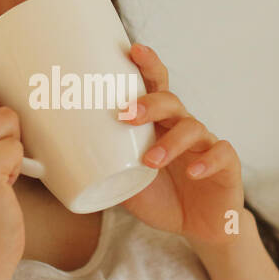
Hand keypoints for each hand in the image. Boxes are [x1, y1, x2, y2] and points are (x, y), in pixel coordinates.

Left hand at [116, 43, 244, 247]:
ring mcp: (206, 145)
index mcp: (159, 124)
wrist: (197, 229)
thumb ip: (100, 169)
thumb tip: (52, 160)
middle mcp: (183, 127)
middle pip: (171, 102)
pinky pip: (221, 154)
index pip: (155, 86)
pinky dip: (207, 162)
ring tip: (150, 161)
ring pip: (193, 127)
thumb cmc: (161, 198)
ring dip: (170, 142)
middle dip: (150, 102)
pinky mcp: (227, 166)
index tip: (132, 50)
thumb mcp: (124, 183)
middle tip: (126, 114)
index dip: (147, 66)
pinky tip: (192, 172)